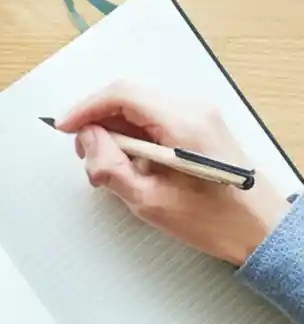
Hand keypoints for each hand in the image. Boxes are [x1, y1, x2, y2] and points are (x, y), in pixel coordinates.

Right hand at [57, 81, 289, 265]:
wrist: (260, 228)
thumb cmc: (213, 219)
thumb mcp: (150, 200)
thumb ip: (111, 166)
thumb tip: (88, 139)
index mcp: (183, 123)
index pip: (122, 94)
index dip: (85, 108)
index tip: (63, 128)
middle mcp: (192, 110)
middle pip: (127, 99)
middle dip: (97, 123)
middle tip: (86, 156)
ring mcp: (197, 115)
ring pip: (137, 110)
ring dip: (114, 133)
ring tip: (108, 169)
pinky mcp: (198, 126)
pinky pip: (152, 120)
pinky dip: (132, 138)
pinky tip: (129, 165)